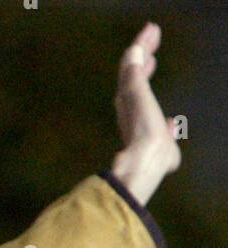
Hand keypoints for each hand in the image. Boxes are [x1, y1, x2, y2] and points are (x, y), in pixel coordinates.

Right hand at [110, 22, 180, 205]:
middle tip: (151, 39)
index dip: (144, 78)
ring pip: (133, 64)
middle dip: (143, 58)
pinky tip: (148, 33)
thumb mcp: (168, 152)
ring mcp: (128, 96)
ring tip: (151, 30)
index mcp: (135, 122)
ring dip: (143, 46)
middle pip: (133, 76)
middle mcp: (128, 108)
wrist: (143, 163)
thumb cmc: (155, 164)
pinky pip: (135, 60)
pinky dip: (141, 46)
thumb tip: (172, 126)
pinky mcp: (132, 87)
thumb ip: (168, 137)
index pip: (137, 94)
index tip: (153, 63)